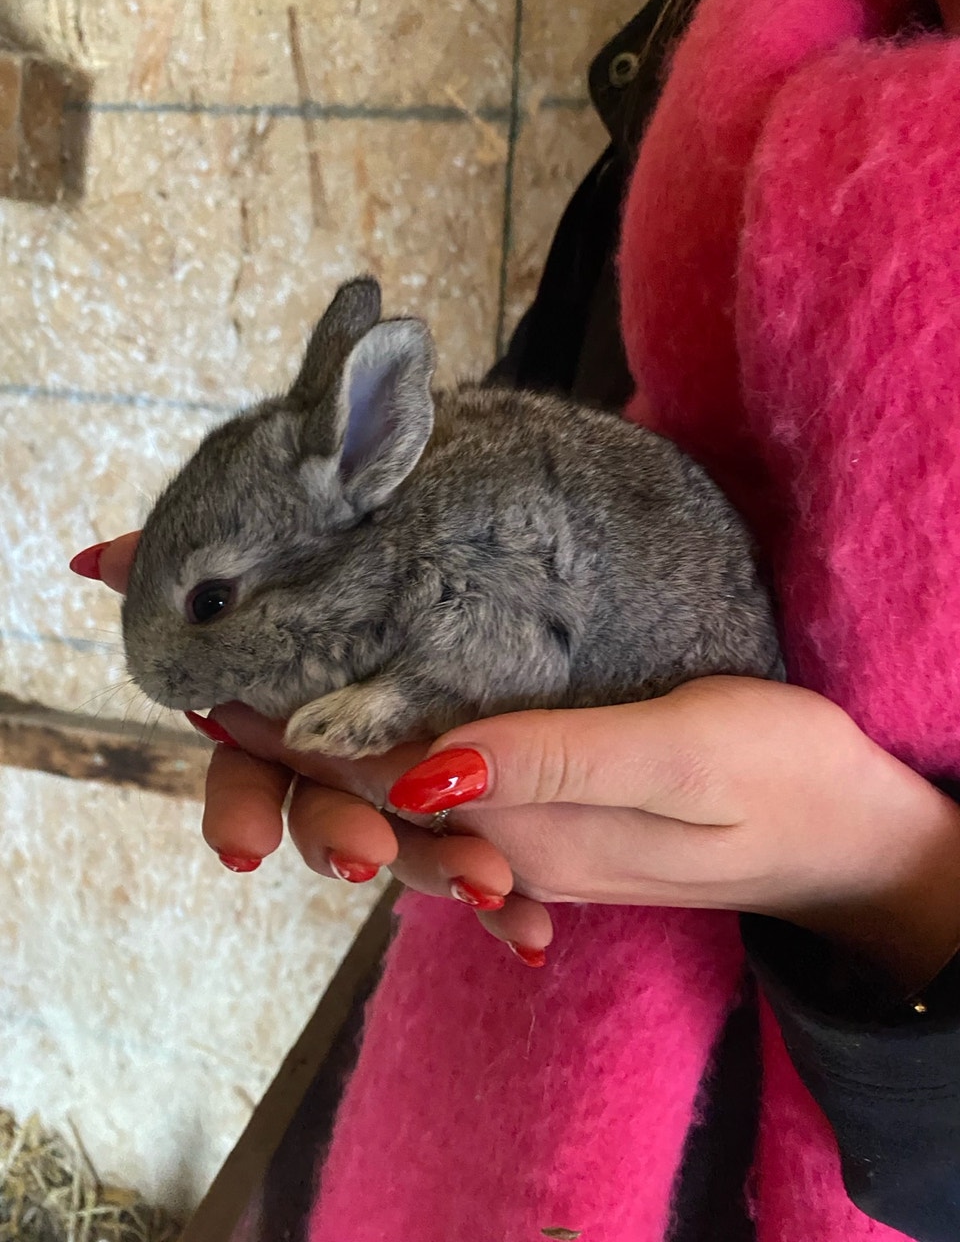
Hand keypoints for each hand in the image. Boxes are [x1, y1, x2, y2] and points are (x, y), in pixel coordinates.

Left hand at [75, 536, 959, 984]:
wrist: (849, 835)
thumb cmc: (780, 780)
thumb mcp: (682, 758)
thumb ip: (551, 763)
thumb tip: (416, 768)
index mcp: (519, 823)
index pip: (370, 778)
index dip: (283, 725)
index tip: (210, 666)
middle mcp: (502, 835)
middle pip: (363, 796)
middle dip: (281, 749)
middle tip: (214, 676)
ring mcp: (524, 831)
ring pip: (395, 797)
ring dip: (327, 760)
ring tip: (260, 703)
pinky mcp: (549, 814)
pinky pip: (449, 799)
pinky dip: (393, 771)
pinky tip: (364, 752)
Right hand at [77, 534, 516, 920]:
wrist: (558, 567)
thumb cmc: (441, 548)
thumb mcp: (356, 545)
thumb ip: (235, 572)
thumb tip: (99, 559)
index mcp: (318, 693)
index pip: (255, 760)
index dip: (244, 806)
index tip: (245, 849)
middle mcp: (365, 744)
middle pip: (328, 814)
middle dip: (338, 843)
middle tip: (365, 856)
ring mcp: (432, 783)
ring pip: (414, 849)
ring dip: (438, 872)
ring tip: (488, 880)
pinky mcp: (501, 808)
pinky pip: (499, 870)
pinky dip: (511, 908)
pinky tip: (533, 933)